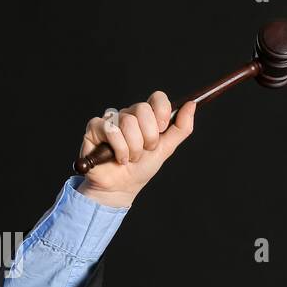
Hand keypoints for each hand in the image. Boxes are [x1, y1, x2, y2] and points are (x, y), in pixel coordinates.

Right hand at [76, 90, 196, 207]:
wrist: (122, 188)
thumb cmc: (141, 168)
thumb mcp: (166, 149)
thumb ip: (180, 128)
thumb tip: (191, 105)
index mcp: (146, 117)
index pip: (157, 98)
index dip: (161, 112)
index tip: (161, 130)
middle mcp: (128, 114)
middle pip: (142, 109)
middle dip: (148, 137)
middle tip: (144, 151)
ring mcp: (111, 119)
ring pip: (128, 122)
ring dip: (133, 148)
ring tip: (130, 158)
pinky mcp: (95, 127)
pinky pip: (112, 131)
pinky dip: (119, 150)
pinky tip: (117, 158)